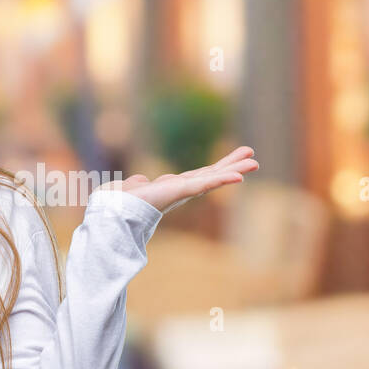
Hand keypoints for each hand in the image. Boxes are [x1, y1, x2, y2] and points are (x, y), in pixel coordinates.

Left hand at [101, 146, 258, 213]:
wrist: (114, 212)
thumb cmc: (121, 205)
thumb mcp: (132, 188)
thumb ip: (138, 184)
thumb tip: (139, 182)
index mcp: (172, 188)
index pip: (199, 176)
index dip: (216, 169)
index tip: (232, 164)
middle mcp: (181, 190)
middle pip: (212, 174)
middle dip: (232, 165)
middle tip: (252, 156)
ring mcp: (183, 191)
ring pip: (213, 178)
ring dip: (234, 170)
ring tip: (255, 162)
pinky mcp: (181, 192)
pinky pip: (205, 184)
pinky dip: (222, 180)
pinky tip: (238, 176)